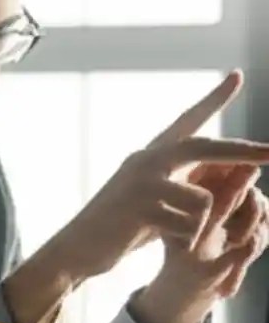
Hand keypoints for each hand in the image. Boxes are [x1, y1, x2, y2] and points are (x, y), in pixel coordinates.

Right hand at [5, 70, 268, 322]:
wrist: (79, 247)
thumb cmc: (123, 225)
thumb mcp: (159, 199)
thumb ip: (186, 183)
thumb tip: (230, 174)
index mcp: (151, 154)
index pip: (189, 120)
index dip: (214, 98)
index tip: (238, 76)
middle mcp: (145, 159)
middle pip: (204, 146)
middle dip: (244, 151)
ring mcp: (140, 181)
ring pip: (202, 198)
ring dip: (202, 226)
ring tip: (180, 236)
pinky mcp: (138, 207)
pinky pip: (188, 223)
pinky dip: (187, 238)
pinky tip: (169, 243)